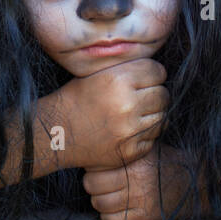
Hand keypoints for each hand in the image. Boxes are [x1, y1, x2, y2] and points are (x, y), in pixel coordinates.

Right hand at [49, 58, 167, 170]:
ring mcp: (130, 130)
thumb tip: (158, 70)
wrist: (57, 132)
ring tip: (137, 113)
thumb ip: (128, 68)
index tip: (145, 79)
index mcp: (119, 79)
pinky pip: (154, 138)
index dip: (153, 74)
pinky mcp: (131, 150)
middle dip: (155, 94)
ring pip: (162, 117)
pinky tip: (131, 129)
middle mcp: (127, 104)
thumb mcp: (98, 73)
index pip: (158, 71)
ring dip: (153, 114)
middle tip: (141, 97)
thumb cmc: (77, 98)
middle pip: (163, 94)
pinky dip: (146, 133)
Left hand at [84, 143, 194, 219]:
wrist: (195, 181)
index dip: (92, 166)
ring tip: (109, 195)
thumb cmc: (164, 161)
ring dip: (100, 200)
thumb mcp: (145, 147)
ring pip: (99, 204)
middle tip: (100, 182)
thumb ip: (122, 147)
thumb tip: (93, 144)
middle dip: (93, 183)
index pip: (95, 165)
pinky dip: (109, 216)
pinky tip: (118, 208)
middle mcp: (136, 180)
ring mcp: (140, 201)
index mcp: (134, 160)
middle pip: (92, 185)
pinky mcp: (143, 219)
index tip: (98, 167)